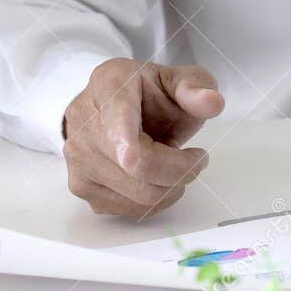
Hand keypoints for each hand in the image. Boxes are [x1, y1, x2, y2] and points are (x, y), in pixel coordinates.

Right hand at [61, 59, 223, 218]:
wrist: (109, 110)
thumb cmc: (147, 97)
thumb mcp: (178, 81)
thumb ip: (196, 86)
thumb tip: (211, 102)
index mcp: (109, 86)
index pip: (115, 116)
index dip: (122, 138)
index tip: (130, 154)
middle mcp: (84, 122)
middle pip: (139, 166)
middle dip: (180, 169)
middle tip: (196, 158)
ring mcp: (78, 158)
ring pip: (138, 194)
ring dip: (170, 187)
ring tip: (175, 164)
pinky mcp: (81, 186)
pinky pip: (130, 208)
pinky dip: (154, 201)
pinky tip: (156, 179)